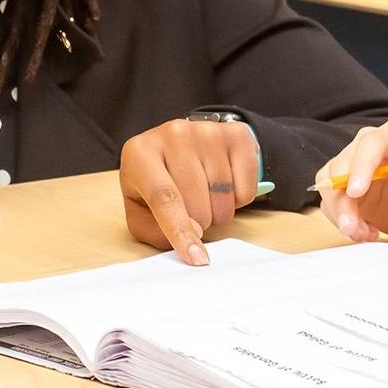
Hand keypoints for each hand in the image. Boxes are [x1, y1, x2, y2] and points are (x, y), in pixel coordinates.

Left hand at [119, 118, 261, 265]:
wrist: (180, 147)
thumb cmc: (158, 184)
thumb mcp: (141, 211)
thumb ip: (157, 231)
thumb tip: (192, 235)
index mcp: (140, 153)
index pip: (163, 197)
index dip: (180, 230)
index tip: (196, 257)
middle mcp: (172, 134)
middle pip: (197, 201)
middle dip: (199, 222)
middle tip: (192, 213)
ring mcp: (205, 131)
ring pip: (224, 194)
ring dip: (219, 211)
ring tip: (207, 199)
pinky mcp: (235, 133)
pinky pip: (247, 185)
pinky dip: (239, 199)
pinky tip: (225, 187)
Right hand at [314, 118, 387, 245]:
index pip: (372, 142)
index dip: (360, 166)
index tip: (356, 192)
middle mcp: (374, 145)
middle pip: (344, 162)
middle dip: (343, 197)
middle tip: (352, 227)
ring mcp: (359, 166)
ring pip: (331, 183)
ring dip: (339, 211)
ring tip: (363, 234)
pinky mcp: (349, 188)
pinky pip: (333, 200)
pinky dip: (341, 219)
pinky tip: (366, 232)